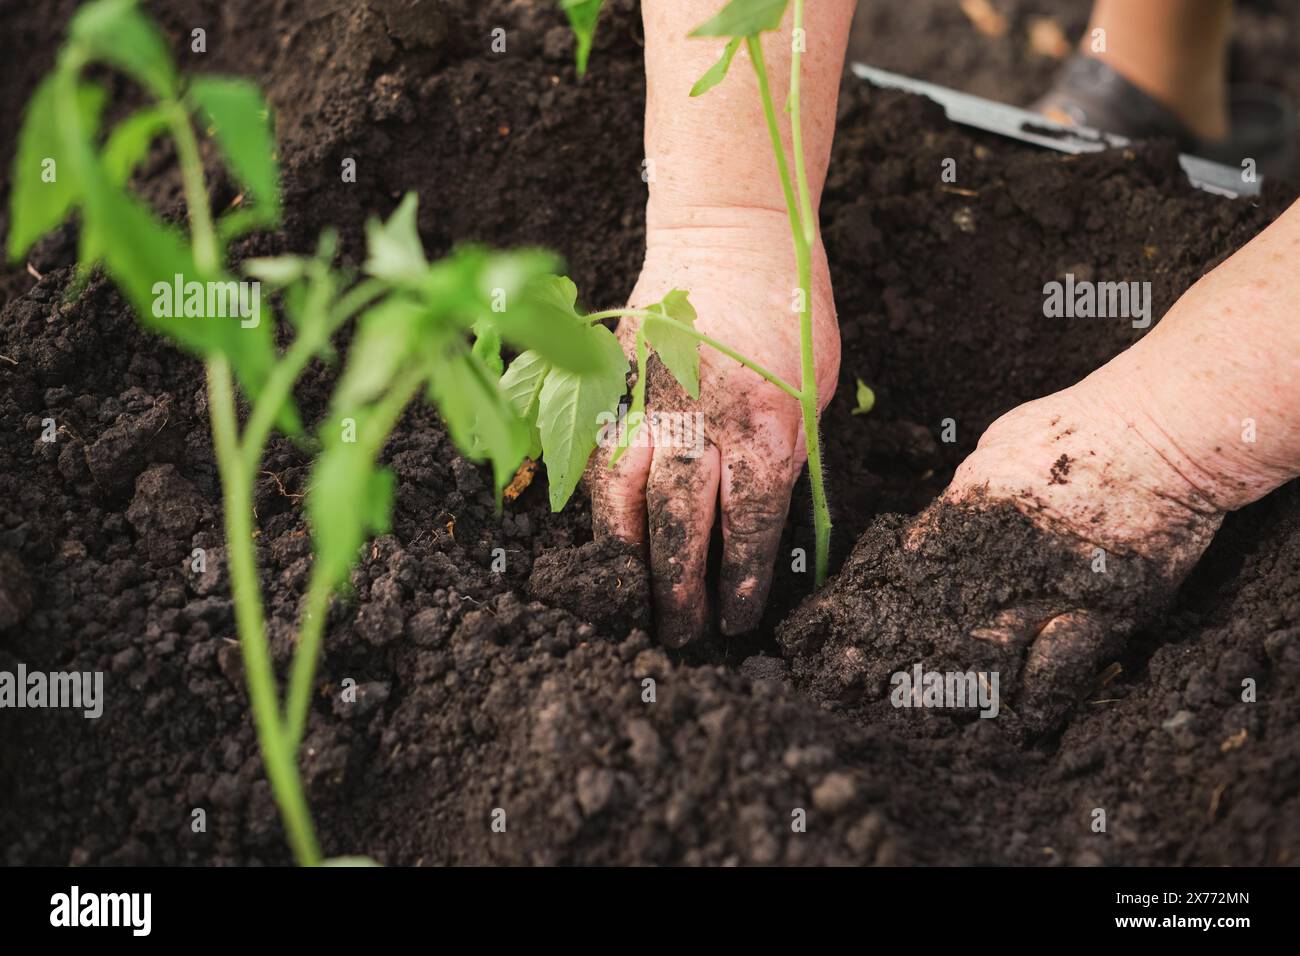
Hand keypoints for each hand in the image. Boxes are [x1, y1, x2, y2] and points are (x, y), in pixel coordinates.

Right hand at [588, 207, 838, 645]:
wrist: (729, 230)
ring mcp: (648, 398)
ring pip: (624, 497)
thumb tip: (759, 519)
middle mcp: (702, 417)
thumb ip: (782, 453)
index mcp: (765, 423)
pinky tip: (611, 536)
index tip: (738, 618)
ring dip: (627, 557)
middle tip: (680, 632)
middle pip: (682, 524)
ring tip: (630, 596)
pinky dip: (604, 504)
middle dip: (678, 588)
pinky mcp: (613, 382)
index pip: (749, 526)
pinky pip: (600, 456)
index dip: (742, 582)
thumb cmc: (788, 307)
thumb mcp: (812, 388)